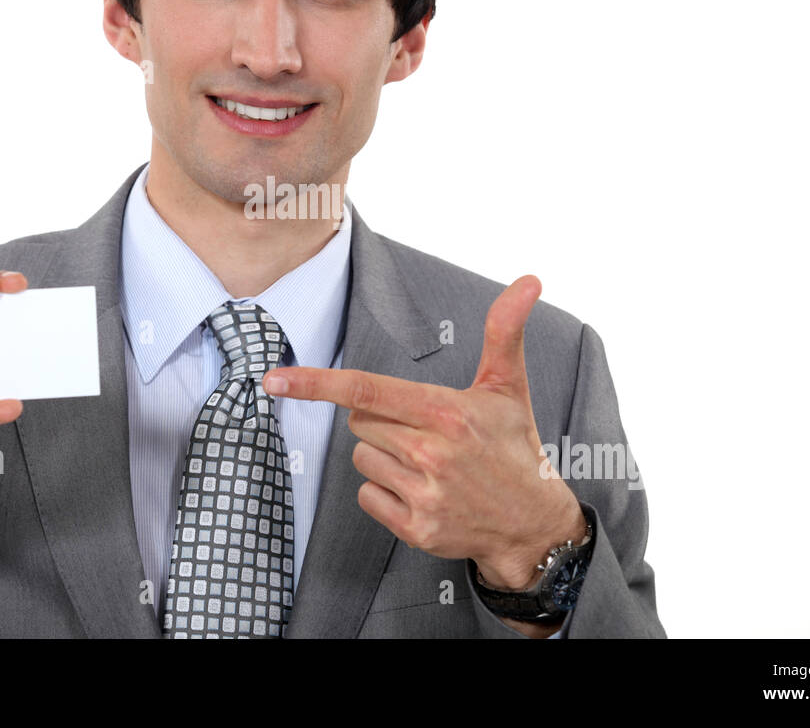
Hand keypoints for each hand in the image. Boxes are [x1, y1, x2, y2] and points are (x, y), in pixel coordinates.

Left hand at [262, 275, 586, 591]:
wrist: (534, 524)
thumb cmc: (514, 447)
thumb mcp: (508, 386)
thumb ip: (505, 330)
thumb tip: (530, 280)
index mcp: (446, 412)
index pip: (366, 390)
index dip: (315, 383)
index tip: (275, 379)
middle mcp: (431, 453)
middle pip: (359, 421)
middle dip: (383, 421)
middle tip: (425, 431)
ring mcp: (423, 494)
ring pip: (362, 458)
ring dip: (385, 457)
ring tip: (429, 464)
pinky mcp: (417, 529)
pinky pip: (368, 496)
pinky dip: (387, 494)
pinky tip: (422, 492)